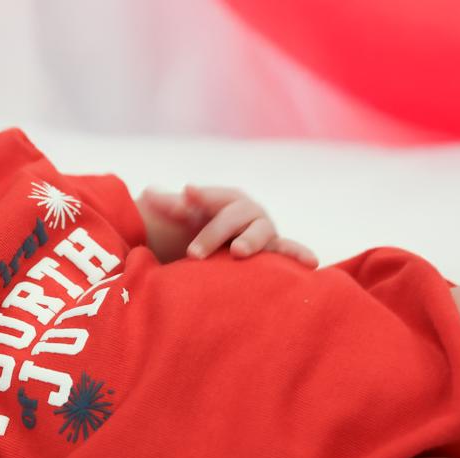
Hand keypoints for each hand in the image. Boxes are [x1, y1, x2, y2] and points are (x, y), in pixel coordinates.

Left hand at [138, 185, 318, 267]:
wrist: (229, 241)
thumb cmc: (202, 225)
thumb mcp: (185, 216)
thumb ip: (170, 206)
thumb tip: (148, 194)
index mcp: (223, 199)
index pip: (211, 195)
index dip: (201, 194)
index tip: (186, 193)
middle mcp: (246, 211)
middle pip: (232, 217)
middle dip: (214, 233)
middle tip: (193, 253)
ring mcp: (262, 230)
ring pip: (260, 232)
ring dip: (251, 241)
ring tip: (238, 252)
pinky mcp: (274, 249)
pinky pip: (289, 251)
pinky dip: (299, 254)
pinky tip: (311, 262)